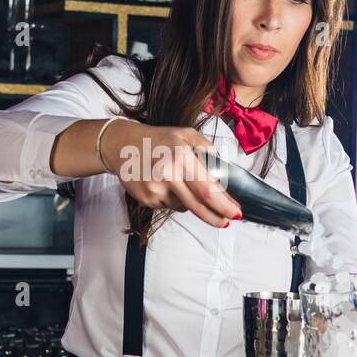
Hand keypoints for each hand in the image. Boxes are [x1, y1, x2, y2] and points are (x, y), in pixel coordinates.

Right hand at [100, 120, 241, 227]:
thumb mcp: (186, 135)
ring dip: (189, 201)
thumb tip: (223, 171)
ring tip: (177, 181)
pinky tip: (164, 184)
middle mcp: (167, 174)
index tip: (235, 212)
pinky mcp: (146, 199)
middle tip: (226, 221)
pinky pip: (169, 206)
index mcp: (181, 157)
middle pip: (198, 206)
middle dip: (215, 217)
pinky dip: (172, 199)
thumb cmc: (156, 139)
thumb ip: (208, 149)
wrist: (121, 145)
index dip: (224, 205)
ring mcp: (155, 189)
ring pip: (184, 207)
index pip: (208, 188)